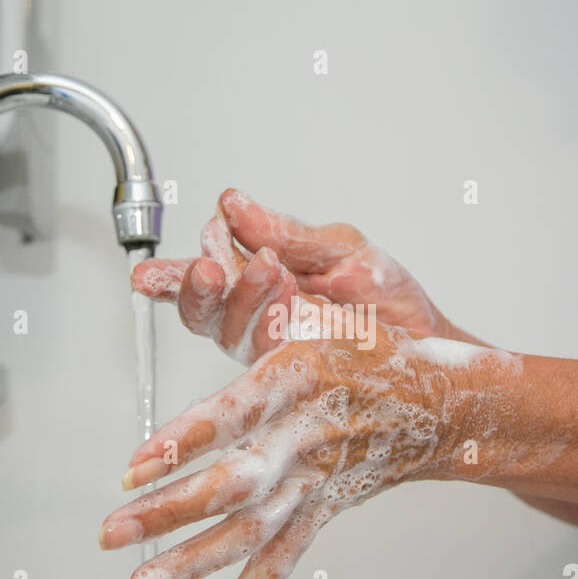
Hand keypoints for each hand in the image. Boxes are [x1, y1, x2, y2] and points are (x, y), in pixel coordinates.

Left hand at [100, 324, 520, 578]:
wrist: (445, 404)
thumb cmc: (376, 349)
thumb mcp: (326, 305)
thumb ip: (268, 286)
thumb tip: (221, 222)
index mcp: (302, 380)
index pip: (235, 415)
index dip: (185, 441)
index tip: (135, 464)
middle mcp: (308, 440)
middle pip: (234, 486)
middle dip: (168, 512)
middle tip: (113, 532)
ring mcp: (316, 485)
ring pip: (250, 534)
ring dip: (191, 564)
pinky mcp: (322, 513)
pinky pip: (280, 565)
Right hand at [130, 189, 472, 364]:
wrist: (430, 342)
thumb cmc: (386, 298)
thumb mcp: (341, 248)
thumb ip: (286, 232)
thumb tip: (232, 204)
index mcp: (258, 281)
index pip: (206, 276)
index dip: (171, 276)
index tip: (147, 275)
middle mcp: (256, 320)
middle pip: (203, 311)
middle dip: (196, 288)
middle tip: (208, 266)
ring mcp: (273, 351)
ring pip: (230, 333)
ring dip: (241, 299)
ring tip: (266, 268)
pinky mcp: (294, 374)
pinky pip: (267, 355)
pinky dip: (273, 322)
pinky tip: (285, 298)